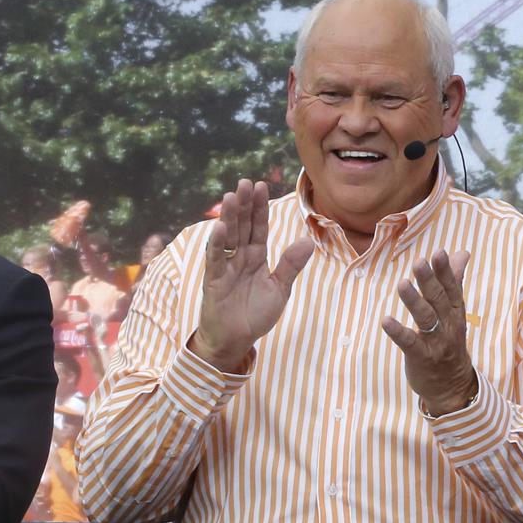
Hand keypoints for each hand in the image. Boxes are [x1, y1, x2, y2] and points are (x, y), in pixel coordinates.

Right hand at [188, 179, 313, 372]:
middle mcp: (240, 257)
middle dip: (244, 205)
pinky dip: (217, 244)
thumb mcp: (279, 289)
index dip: (260, 208)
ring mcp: (226, 267)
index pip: (259, 227)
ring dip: (229, 217)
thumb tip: (307, 241)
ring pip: (228, 238)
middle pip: (242, 226)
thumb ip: (290, 266)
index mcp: (257, 257)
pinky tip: (220, 227)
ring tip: (231, 196)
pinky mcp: (214, 281)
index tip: (261, 186)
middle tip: (245, 182)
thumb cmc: (255, 314)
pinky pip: (216, 260)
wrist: (236, 340)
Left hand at [383, 249, 478, 415]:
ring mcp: (435, 342)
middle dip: (429, 281)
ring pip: (426, 319)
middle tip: (419, 262)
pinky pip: (409, 343)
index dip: (445, 272)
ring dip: (414, 301)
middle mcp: (448, 326)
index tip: (439, 252)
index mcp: (456, 312)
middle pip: (439, 300)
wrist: (452, 386)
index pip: (453, 289)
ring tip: (403, 284)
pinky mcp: (420, 357)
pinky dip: (397, 332)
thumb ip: (455, 281)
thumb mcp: (456, 312)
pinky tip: (386, 320)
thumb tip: (462, 253)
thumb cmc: (449, 342)